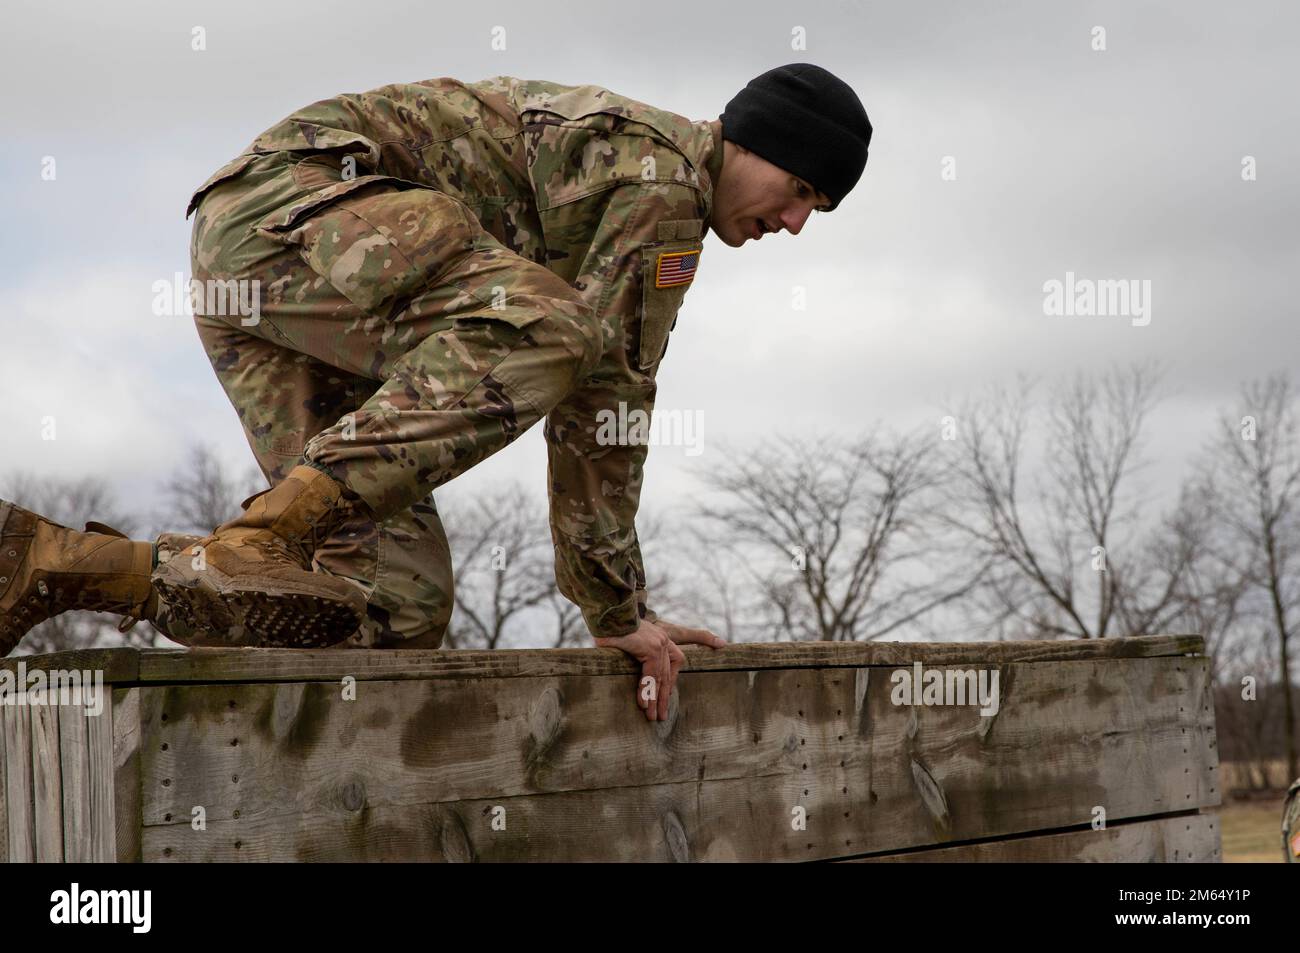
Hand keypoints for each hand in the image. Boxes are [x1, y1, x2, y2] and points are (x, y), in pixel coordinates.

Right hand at [595, 618, 726, 720]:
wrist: (606, 614)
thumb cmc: (610, 628)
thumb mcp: (626, 642)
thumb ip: (633, 655)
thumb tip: (628, 675)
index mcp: (660, 637)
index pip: (674, 662)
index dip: (670, 682)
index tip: (665, 698)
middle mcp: (663, 640)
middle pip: (668, 674)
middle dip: (664, 697)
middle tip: (661, 715)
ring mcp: (659, 644)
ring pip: (660, 678)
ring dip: (655, 699)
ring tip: (653, 716)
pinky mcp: (651, 648)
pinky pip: (650, 676)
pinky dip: (646, 691)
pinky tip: (643, 704)